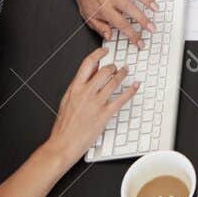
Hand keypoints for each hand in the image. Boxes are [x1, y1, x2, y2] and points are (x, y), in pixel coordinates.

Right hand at [45, 49, 135, 170]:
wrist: (62, 145)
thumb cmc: (63, 126)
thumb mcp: (67, 100)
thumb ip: (78, 85)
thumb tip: (89, 71)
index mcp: (75, 88)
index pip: (88, 63)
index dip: (99, 54)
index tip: (105, 51)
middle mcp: (86, 93)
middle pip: (104, 71)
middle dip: (113, 66)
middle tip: (117, 67)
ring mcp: (96, 103)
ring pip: (114, 82)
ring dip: (123, 74)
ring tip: (126, 71)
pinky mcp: (104, 115)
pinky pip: (121, 99)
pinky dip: (130, 90)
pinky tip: (135, 86)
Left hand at [72, 0, 156, 46]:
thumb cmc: (88, 0)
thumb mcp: (88, 17)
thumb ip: (100, 28)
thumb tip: (109, 36)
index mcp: (104, 9)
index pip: (121, 24)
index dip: (132, 34)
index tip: (139, 42)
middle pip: (131, 9)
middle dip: (143, 19)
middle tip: (152, 28)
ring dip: (147, 1)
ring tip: (156, 9)